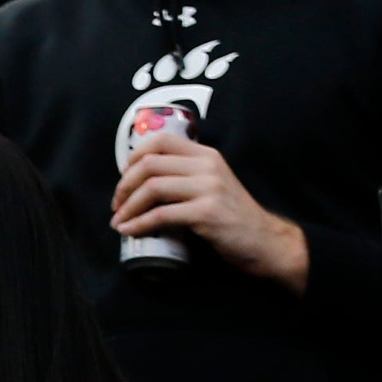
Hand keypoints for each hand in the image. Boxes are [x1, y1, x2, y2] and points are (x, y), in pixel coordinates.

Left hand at [113, 130, 307, 290]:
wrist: (264, 240)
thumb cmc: (232, 216)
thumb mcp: (211, 184)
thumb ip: (186, 175)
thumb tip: (143, 180)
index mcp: (206, 154)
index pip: (159, 141)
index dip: (133, 158)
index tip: (124, 179)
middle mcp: (207, 165)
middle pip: (149, 164)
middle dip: (124, 185)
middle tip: (117, 205)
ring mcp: (208, 187)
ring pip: (152, 187)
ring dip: (128, 206)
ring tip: (119, 221)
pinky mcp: (206, 212)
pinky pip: (161, 214)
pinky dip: (139, 224)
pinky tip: (130, 231)